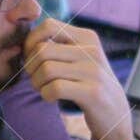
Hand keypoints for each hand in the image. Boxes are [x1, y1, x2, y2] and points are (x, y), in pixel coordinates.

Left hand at [22, 16, 130, 139]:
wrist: (115, 114)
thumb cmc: (87, 84)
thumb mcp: (79, 58)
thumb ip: (58, 46)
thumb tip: (24, 42)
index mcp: (87, 37)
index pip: (48, 25)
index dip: (31, 41)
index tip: (31, 58)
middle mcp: (92, 50)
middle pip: (42, 49)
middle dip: (30, 66)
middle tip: (35, 78)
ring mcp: (94, 71)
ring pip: (46, 69)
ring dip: (37, 82)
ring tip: (43, 88)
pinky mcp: (93, 92)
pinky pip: (55, 88)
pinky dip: (45, 94)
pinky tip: (51, 97)